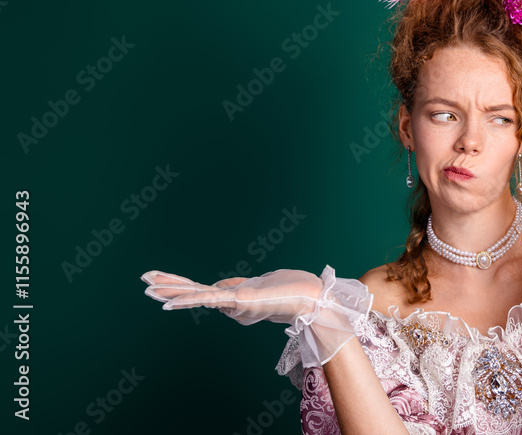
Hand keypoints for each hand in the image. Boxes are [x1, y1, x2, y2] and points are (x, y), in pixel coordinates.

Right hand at [141, 268, 322, 325]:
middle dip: (169, 287)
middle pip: (194, 293)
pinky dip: (187, 301)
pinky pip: (208, 300)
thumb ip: (238, 288)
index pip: (203, 292)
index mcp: (235, 299)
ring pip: (196, 295)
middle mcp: (230, 304)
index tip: (162, 281)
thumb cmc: (293, 290)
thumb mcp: (261, 285)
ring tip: (147, 288)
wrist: (312, 298)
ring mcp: (233, 304)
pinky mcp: (238, 302)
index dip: (182, 288)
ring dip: (170, 290)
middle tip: (144, 281)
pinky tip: (169, 302)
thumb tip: (219, 289)